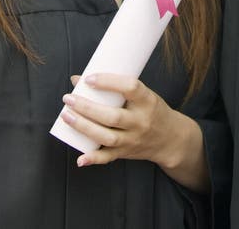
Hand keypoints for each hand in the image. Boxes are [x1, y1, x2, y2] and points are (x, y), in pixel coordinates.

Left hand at [61, 73, 208, 190]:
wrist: (171, 138)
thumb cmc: (151, 109)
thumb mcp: (142, 94)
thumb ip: (115, 88)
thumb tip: (78, 79)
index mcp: (147, 100)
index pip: (130, 88)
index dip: (108, 82)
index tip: (89, 79)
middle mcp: (141, 121)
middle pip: (112, 116)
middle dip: (87, 108)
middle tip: (68, 98)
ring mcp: (133, 139)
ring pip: (107, 137)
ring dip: (84, 127)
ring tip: (67, 116)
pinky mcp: (126, 153)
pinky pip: (109, 158)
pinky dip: (94, 159)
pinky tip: (80, 158)